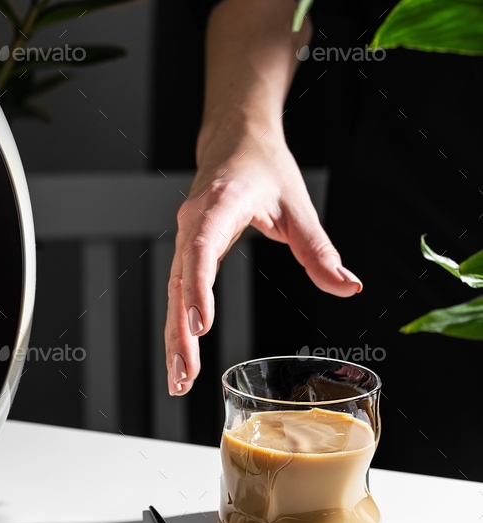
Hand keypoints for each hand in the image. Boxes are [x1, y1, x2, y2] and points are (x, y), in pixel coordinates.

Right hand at [165, 123, 362, 395]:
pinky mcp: (187, 251)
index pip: (200, 250)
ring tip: (179, 382)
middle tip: (185, 375)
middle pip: (180, 283)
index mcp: (220, 206)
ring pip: (174, 293)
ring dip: (173, 338)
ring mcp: (185, 237)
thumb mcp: (298, 205)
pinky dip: (178, 325)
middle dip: (179, 332)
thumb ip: (319, 250)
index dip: (199, 290)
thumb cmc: (264, 167)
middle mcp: (193, 223)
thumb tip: (348, 287)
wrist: (235, 140)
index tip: (201, 326)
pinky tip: (182, 358)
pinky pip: (178, 292)